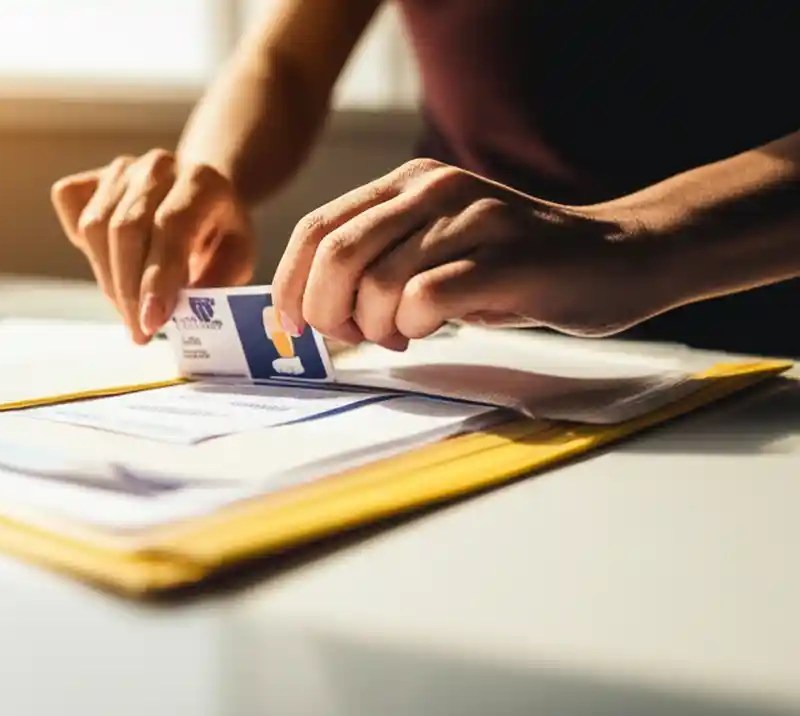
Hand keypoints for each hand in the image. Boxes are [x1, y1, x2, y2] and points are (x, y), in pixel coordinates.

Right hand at [51, 149, 254, 343]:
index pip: (170, 227)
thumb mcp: (236, 256)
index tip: (150, 322)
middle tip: (138, 332)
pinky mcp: (91, 179)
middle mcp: (157, 167)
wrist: (197, 194)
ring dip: (108, 280)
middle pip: (125, 230)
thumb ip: (217, 280)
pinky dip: (87, 252)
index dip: (156, 278)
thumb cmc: (216, 232)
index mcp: (201, 180)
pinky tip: (113, 268)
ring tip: (129, 308)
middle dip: (127, 290)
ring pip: (95, 228)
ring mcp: (120, 169)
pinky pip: (74, 216)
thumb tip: (186, 311)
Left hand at [271, 158, 662, 349]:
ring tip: (400, 334)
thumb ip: (377, 260)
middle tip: (350, 336)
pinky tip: (429, 331)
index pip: (317, 228)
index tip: (292, 325)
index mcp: (407, 182)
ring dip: (374, 327)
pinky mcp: (506, 258)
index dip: (289, 284)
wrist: (622, 256)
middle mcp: (433, 188)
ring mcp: (471, 219)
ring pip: (377, 283)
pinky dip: (413, 327)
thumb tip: (309, 306)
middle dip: (326, 311)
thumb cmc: (517, 265)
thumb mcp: (435, 247)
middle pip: (336, 255)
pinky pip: (426, 299)